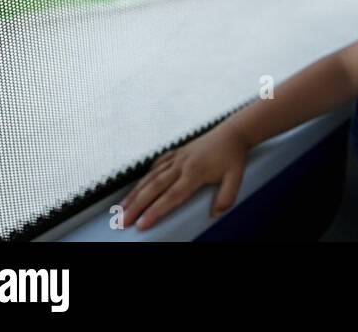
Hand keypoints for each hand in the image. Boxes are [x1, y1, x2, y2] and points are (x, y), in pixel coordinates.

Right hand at [119, 121, 249, 230]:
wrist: (232, 133)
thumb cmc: (234, 157)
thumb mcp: (236, 177)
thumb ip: (226, 197)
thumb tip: (215, 215)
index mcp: (195, 173)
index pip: (172, 196)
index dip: (156, 210)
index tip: (141, 224)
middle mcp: (181, 165)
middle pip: (154, 188)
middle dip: (136, 206)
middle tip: (121, 221)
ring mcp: (176, 158)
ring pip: (150, 177)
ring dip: (134, 194)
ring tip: (120, 209)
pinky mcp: (176, 153)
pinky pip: (156, 166)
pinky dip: (144, 177)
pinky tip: (136, 188)